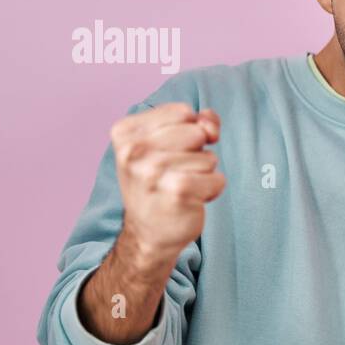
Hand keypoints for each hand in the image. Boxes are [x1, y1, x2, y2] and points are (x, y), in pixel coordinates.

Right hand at [112, 102, 224, 265]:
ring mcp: (154, 171)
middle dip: (196, 153)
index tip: (167, 153)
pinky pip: (218, 179)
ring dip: (203, 174)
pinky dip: (211, 190)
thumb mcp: (167, 144)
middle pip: (197, 132)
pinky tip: (189, 201)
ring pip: (209, 158)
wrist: (147, 232)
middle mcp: (134, 150)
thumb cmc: (159, 183)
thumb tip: (211, 126)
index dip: (188, 131)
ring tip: (179, 188)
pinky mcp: (178, 191)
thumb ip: (196, 121)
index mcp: (126, 132)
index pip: (183, 112)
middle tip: (173, 174)